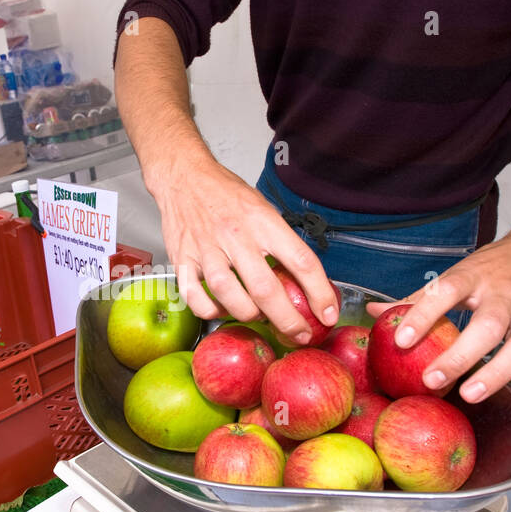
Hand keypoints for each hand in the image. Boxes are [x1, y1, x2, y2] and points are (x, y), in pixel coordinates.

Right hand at [149, 158, 339, 345]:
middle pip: (267, 290)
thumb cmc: (226, 193)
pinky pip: (196, 299)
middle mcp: (236, 236)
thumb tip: (303, 280)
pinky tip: (222, 308)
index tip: (328, 313)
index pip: (301, 261)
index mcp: (263, 221)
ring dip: (250, 315)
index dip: (320, 293)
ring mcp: (206, 250)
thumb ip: (280, 242)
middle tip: (299, 334)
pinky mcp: (182, 260)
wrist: (183, 177)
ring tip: (259, 317)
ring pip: (231, 297)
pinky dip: (211, 311)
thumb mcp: (264, 208)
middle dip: (289, 321)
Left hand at [367, 231, 510, 423]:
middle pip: (488, 325)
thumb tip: (377, 313)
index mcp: (475, 276)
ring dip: (499, 372)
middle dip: (461, 355)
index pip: (447, 291)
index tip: (402, 339)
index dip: (424, 315)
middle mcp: (506, 294)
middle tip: (434, 378)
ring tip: (472, 394)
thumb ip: (419, 298)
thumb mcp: (458, 273)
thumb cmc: (497, 266)